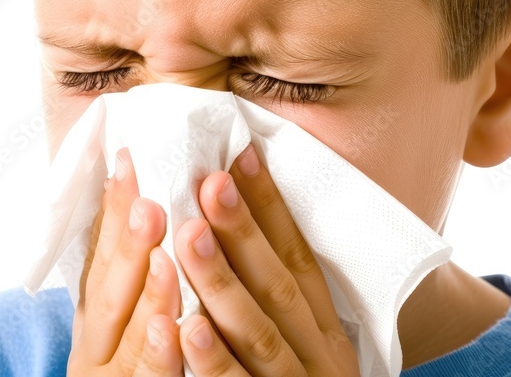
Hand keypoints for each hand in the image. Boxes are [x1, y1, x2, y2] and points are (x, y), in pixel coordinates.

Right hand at [68, 147, 184, 373]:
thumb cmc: (123, 364)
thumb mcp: (117, 317)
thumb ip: (122, 268)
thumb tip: (130, 190)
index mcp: (92, 315)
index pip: (100, 254)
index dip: (112, 212)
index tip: (127, 163)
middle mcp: (93, 345)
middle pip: (109, 291)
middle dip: (128, 243)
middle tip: (149, 199)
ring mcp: (111, 376)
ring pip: (129, 336)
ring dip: (149, 293)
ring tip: (164, 254)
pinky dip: (159, 357)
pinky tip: (174, 329)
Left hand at [174, 143, 358, 375]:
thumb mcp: (304, 343)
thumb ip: (277, 292)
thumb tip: (238, 221)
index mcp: (325, 329)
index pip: (299, 258)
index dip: (272, 207)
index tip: (240, 154)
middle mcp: (318, 356)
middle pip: (279, 287)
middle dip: (243, 231)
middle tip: (207, 180)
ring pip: (258, 334)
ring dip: (221, 282)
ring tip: (187, 234)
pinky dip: (212, 361)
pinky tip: (184, 325)